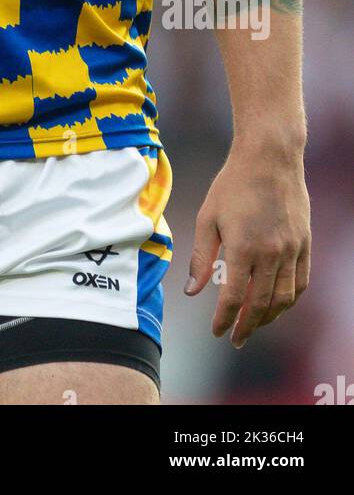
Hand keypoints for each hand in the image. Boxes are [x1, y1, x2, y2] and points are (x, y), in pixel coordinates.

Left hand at [184, 144, 310, 346]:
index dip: (224, 319)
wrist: (270, 157)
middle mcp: (271, 254)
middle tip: (236, 339)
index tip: (216, 332)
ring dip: (269, 317)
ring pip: (284, 298)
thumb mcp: (207, 217)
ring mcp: (292, 250)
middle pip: (260, 304)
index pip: (234, 298)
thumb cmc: (232, 184)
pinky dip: (290, 300)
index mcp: (243, 248)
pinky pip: (301, 282)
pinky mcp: (305, 243)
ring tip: (255, 324)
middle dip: (246, 326)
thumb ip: (201, 258)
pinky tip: (278, 304)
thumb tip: (192, 292)